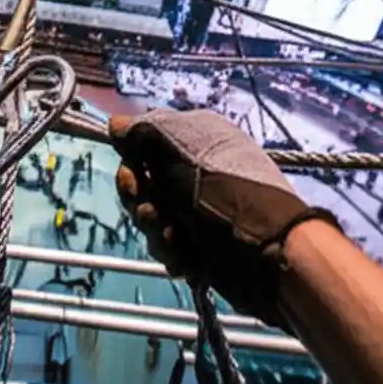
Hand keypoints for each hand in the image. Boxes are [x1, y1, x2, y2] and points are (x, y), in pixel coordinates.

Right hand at [110, 109, 309, 323]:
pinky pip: (169, 245)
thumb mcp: (180, 156)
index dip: (132, 167)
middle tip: (155, 214)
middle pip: (143, 187)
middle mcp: (193, 173)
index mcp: (193, 141)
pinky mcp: (200, 243)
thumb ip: (143, 136)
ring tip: (178, 240)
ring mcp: (197, 209)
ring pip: (153, 219)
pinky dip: (174, 254)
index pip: (143, 147)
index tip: (135, 181)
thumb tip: (115, 123)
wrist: (267, 253)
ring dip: (159, 233)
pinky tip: (187, 260)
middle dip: (143, 205)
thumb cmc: (225, 196)